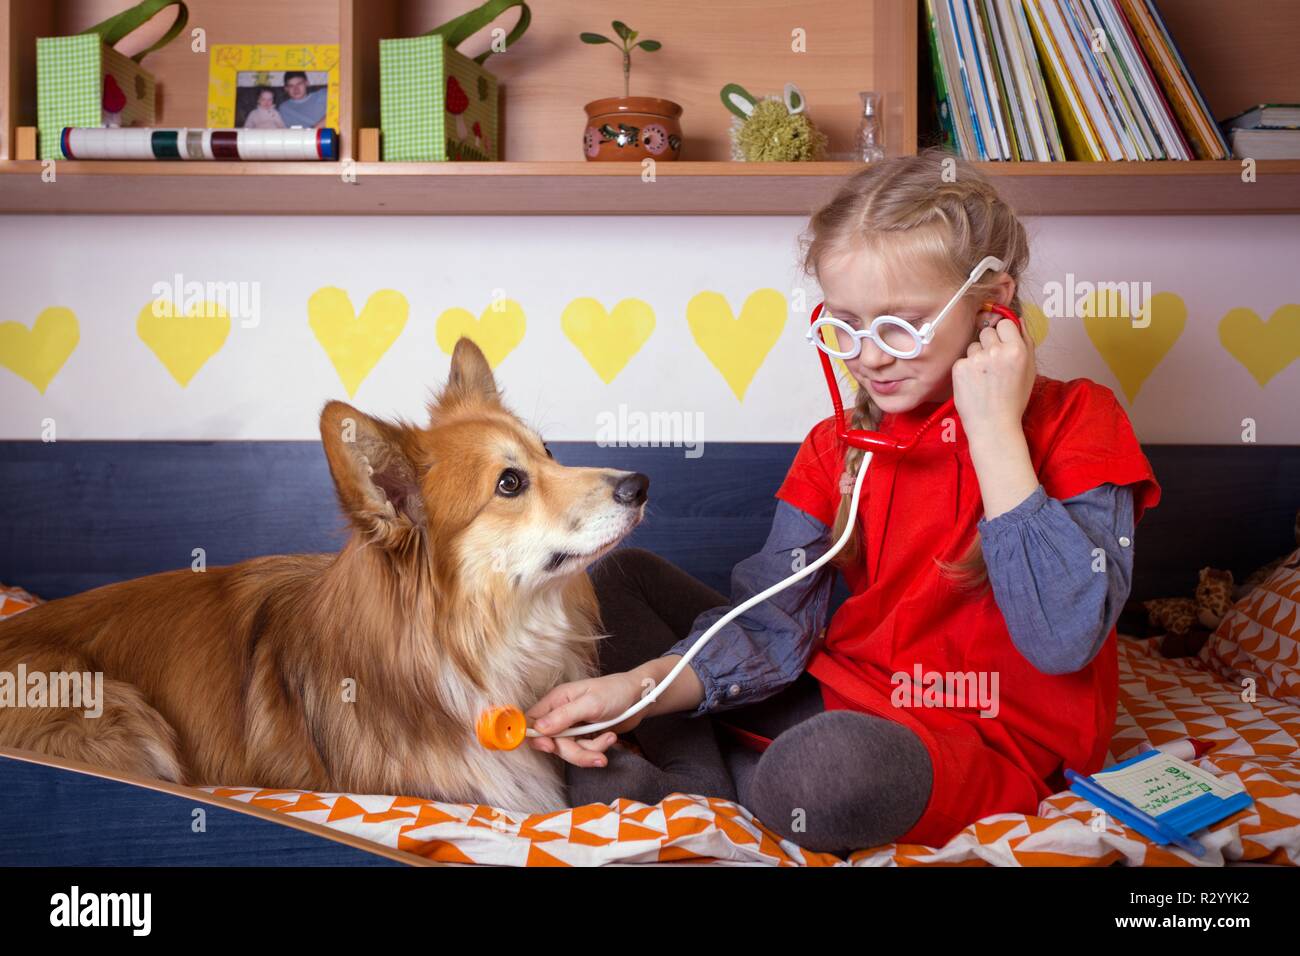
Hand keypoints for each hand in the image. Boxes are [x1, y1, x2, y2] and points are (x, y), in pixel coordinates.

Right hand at [525, 671, 650, 767]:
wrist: (640, 698)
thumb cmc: (615, 692)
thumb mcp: (590, 703)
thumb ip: (564, 716)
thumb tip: (537, 729)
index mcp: (557, 699)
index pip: (532, 721)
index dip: (536, 737)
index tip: (550, 747)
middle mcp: (561, 713)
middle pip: (552, 742)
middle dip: (574, 752)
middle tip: (594, 754)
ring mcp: (573, 726)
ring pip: (569, 750)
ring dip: (590, 752)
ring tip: (609, 740)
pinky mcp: (584, 737)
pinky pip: (583, 752)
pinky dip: (597, 749)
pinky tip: (611, 738)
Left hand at [952, 308, 1034, 440]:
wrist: (993, 425)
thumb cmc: (1014, 399)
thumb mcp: (1030, 370)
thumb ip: (1026, 341)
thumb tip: (1019, 319)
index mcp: (1017, 349)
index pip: (1005, 323)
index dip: (1004, 334)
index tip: (1004, 345)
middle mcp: (996, 351)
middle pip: (987, 331)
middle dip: (989, 343)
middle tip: (993, 365)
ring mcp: (975, 359)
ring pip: (973, 345)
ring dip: (977, 356)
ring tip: (984, 377)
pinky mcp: (959, 367)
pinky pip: (963, 358)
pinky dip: (966, 369)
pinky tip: (974, 384)